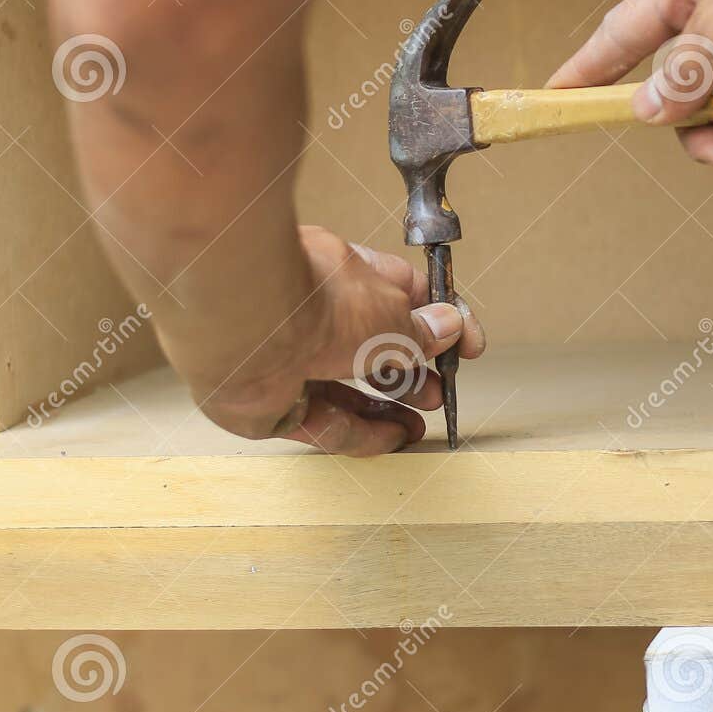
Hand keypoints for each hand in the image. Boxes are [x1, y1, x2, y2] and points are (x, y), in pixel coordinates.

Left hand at [192, 226, 484, 455]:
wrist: (247, 322)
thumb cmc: (314, 295)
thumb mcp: (390, 313)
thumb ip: (418, 329)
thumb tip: (447, 328)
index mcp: (341, 275)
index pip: (396, 295)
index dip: (434, 320)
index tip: (465, 342)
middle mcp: (311, 314)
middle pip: (369, 347)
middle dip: (410, 370)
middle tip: (440, 387)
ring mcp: (286, 359)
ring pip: (345, 389)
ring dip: (388, 405)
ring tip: (422, 419)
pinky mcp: (269, 403)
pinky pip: (323, 422)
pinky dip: (362, 431)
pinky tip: (393, 436)